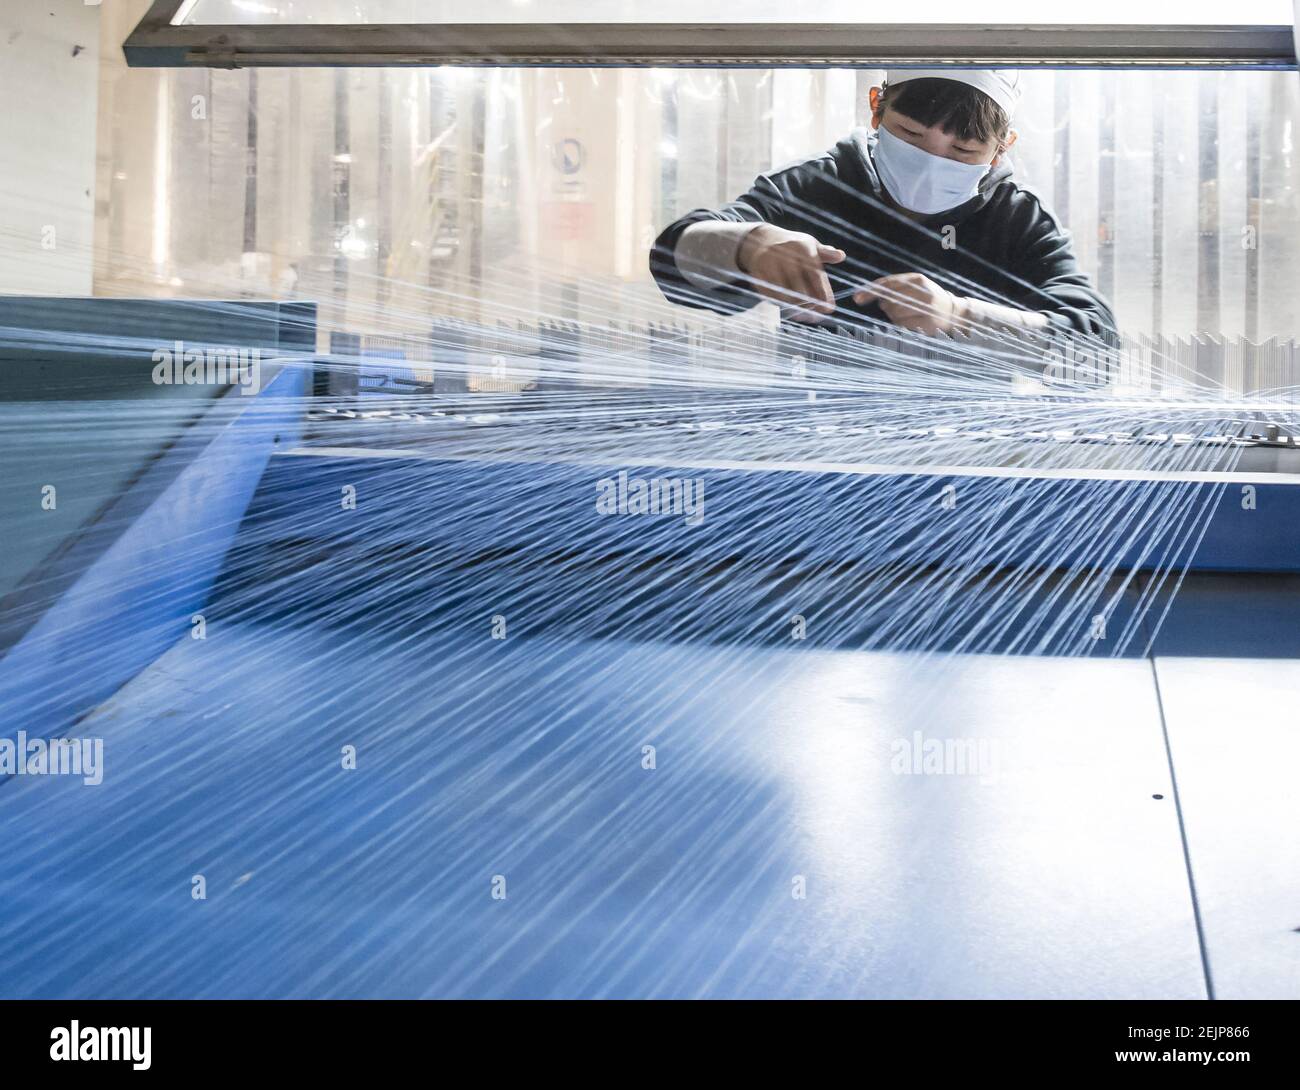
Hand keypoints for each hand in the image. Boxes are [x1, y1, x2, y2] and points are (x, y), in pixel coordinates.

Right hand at [737, 224, 845, 322]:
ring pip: (784, 295)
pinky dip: (780, 303)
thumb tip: (841, 256)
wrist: (761, 239)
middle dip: (809, 305)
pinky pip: (770, 294)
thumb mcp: (810, 244)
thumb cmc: (792, 245)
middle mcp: (786, 256)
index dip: (823, 294)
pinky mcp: (757, 273)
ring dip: (794, 308)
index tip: (829, 309)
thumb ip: (826, 253)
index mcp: (802, 248)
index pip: (816, 276)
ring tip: (803, 316)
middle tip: (815, 316)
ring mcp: (770, 265)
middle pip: (800, 289)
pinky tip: (788, 309)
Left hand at [852, 273, 967, 335]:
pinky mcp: (927, 322)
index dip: (871, 291)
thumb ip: (893, 288)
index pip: (888, 283)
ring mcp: (926, 308)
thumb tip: (872, 298)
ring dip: (893, 316)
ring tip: (906, 313)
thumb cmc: (927, 298)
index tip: (857, 298)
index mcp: (917, 279)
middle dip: (885, 305)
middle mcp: (923, 291)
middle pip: (889, 300)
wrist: (953, 312)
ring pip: (894, 313)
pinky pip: (903, 325)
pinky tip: (910, 321)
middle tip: (893, 307)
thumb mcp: (913, 287)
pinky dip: (901, 324)